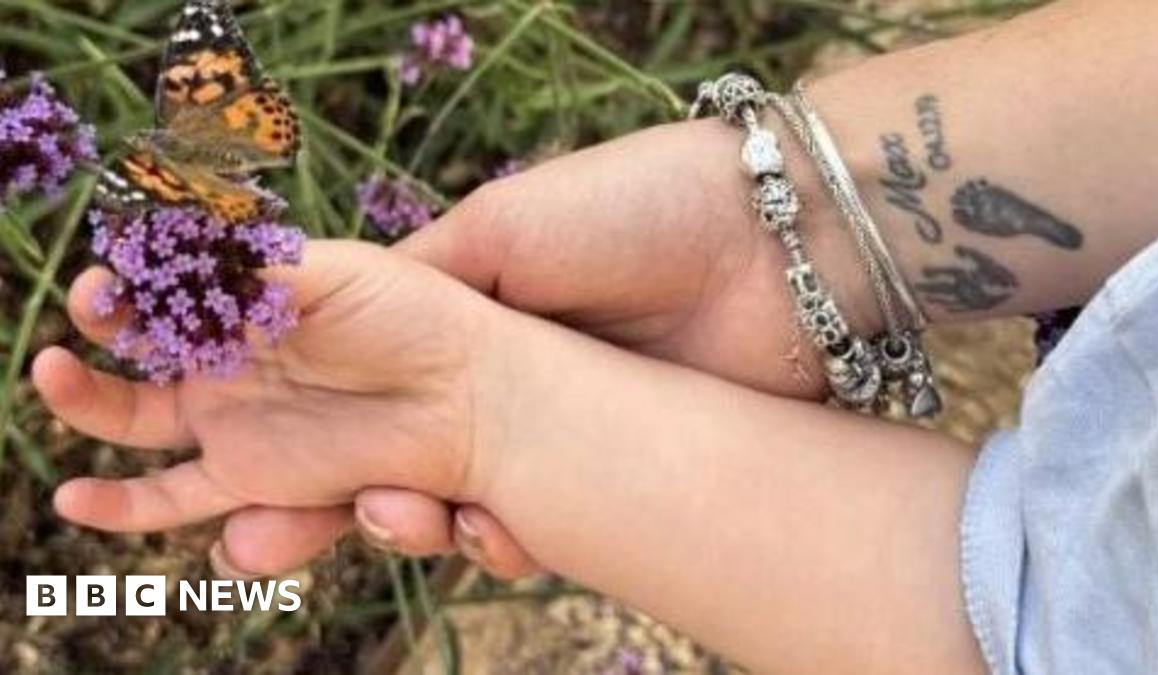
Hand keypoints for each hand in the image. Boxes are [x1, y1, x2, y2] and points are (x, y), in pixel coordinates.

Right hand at [35, 240, 537, 573]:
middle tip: (89, 313)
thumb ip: (255, 266)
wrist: (471, 393)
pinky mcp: (253, 476)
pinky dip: (123, 503)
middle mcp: (231, 360)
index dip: (132, 275)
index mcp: (247, 299)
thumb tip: (180, 244)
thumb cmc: (416, 315)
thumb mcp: (332, 274)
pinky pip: (174, 496)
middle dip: (101, 328)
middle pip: (137, 349)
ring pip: (136, 420)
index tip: (118, 269)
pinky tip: (75, 498)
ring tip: (50, 375)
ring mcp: (236, 419)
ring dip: (85, 401)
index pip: (163, 284)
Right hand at [338, 118, 882, 575]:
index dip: (321, 427)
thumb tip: (323, 310)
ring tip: (412, 523)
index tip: (262, 471)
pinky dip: (512, 538)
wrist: (773, 247)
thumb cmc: (631, 211)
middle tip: (302, 531)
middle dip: (355, 497)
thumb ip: (421, 276)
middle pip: (407, 456)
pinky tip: (498, 535)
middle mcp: (509, 378)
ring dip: (424, 524)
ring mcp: (562, 430)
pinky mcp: (616, 473)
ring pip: (468, 501)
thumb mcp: (503, 226)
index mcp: (472, 315)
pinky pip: (544, 525)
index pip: (373, 386)